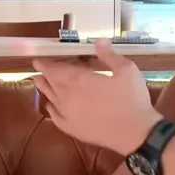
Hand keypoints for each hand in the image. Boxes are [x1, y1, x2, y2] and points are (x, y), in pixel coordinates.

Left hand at [32, 40, 161, 155]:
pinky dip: (50, 109)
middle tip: (39, 69)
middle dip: (44, 74)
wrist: (136, 133)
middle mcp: (68, 96)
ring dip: (44, 88)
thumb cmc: (132, 100)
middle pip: (51, 83)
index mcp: (79, 80)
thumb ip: (109, 56)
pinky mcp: (72, 129)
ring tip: (39, 81)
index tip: (38, 60)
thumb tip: (99, 41)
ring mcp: (68, 114)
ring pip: (51, 98)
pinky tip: (50, 106)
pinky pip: (55, 117)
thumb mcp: (126, 71)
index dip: (46, 64)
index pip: (56, 69)